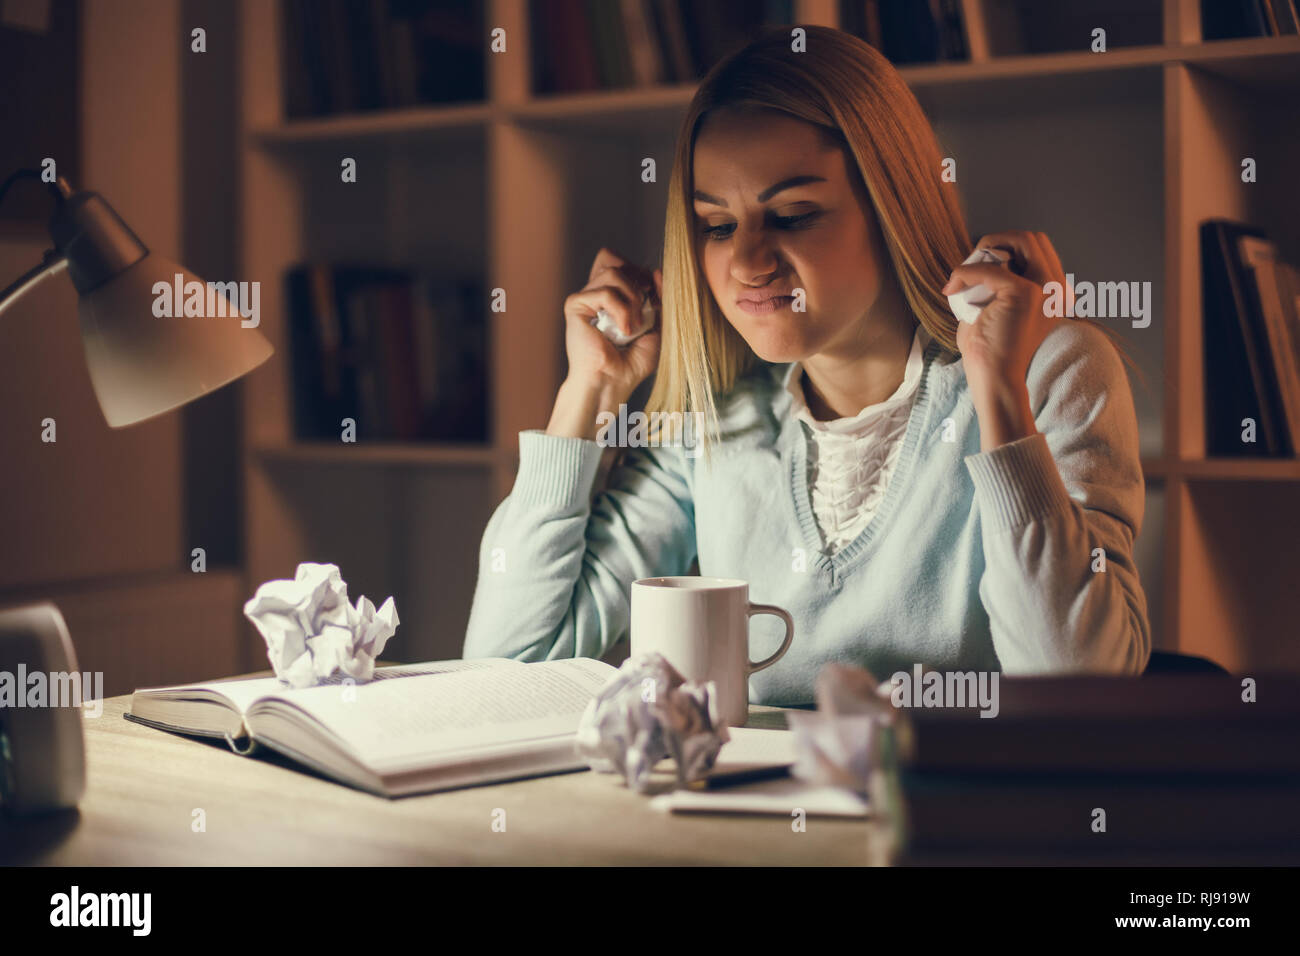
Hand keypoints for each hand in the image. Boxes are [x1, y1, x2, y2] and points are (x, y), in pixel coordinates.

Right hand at [562, 247, 662, 401]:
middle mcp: (595, 294)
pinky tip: (624, 331)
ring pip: (613, 272)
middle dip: (638, 281)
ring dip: (632, 298)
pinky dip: (621, 310)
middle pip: (614, 259)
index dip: (642, 274)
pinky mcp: (575, 306)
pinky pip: (604, 291)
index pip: (623, 263)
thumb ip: (658, 297)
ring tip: (635, 325)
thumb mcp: (656, 325)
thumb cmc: (632, 363)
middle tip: (645, 309)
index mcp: (611, 296)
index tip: (655, 302)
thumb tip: (655, 270)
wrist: (613, 383)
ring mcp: (585, 299)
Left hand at [941, 231, 1068, 450]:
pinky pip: (989, 267)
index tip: (978, 270)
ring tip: (963, 276)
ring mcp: (1046, 289)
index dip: (1004, 248)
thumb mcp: (996, 309)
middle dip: (996, 243)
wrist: (994, 380)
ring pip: (1021, 239)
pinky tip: (951, 289)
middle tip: (969, 268)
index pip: (1036, 248)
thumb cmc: (990, 350)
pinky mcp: (1025, 293)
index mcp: (1055, 293)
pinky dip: (965, 273)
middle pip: (1031, 238)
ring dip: (985, 251)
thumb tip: (978, 257)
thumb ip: (996, 283)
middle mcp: (1058, 288)